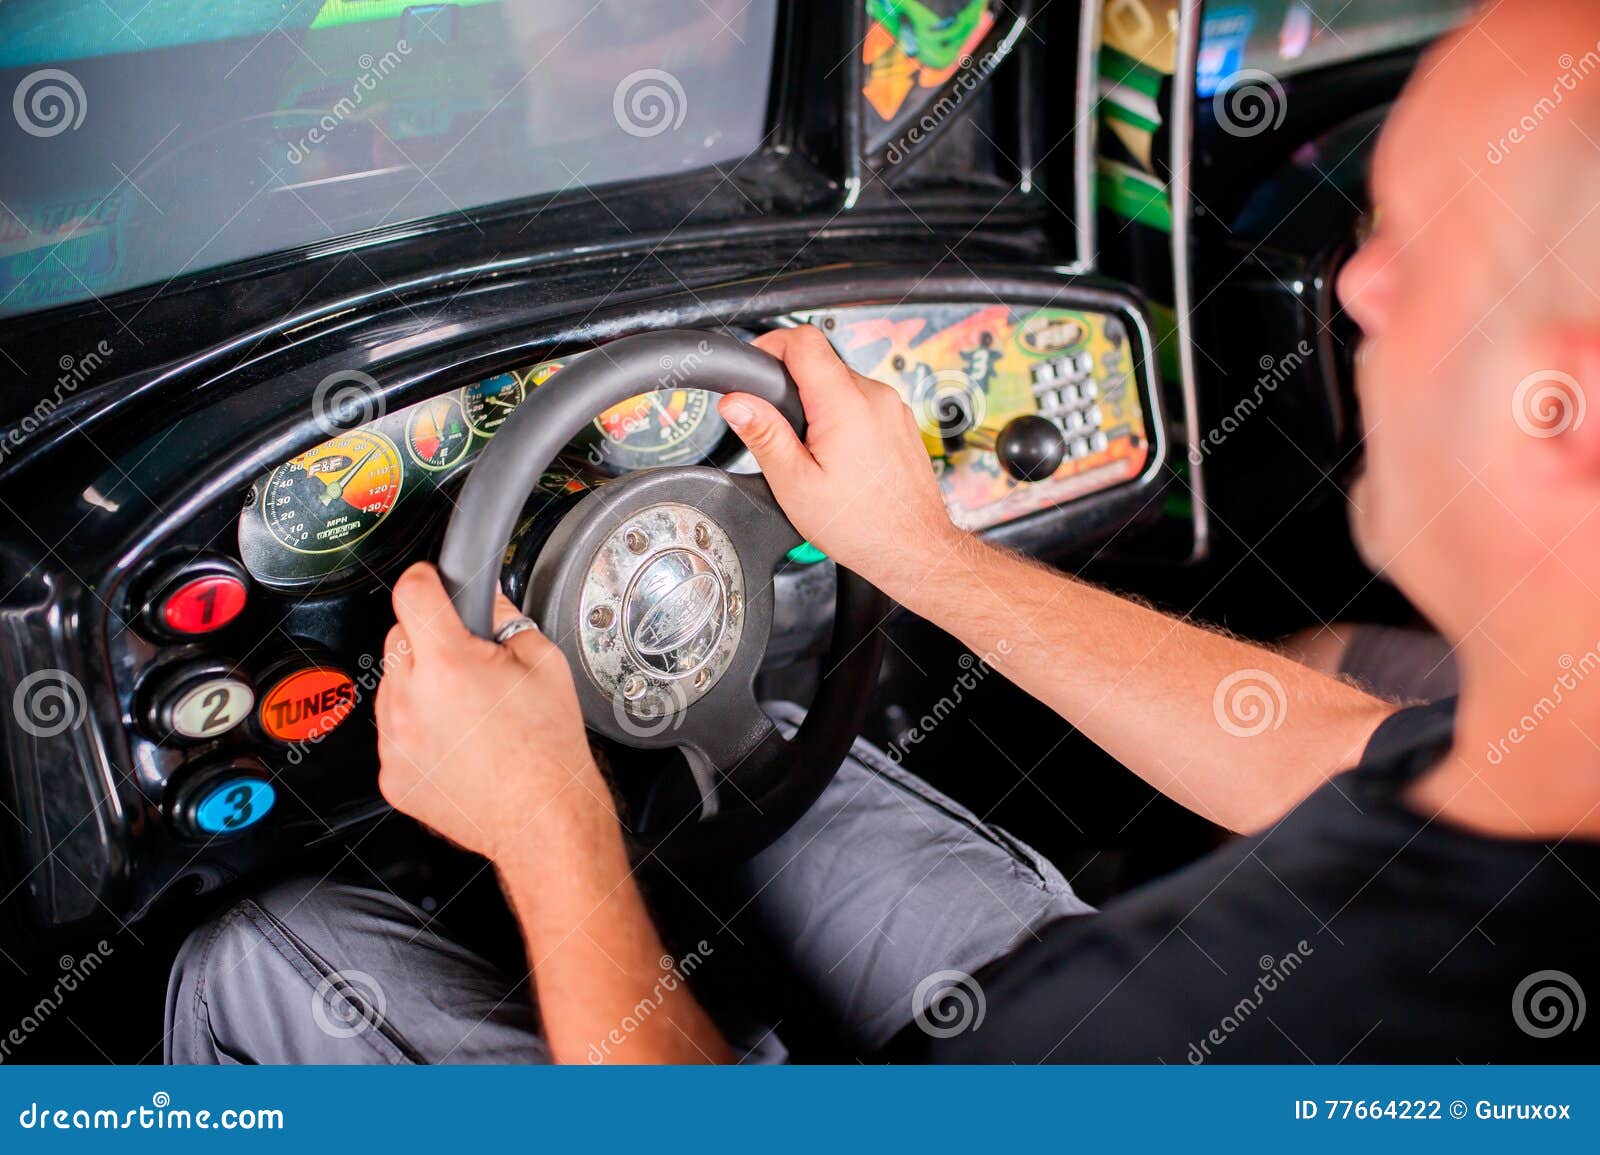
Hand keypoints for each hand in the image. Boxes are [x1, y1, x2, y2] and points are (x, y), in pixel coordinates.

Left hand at [374, 563, 609, 861]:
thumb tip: (485, 599)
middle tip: (469, 662)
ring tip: (466, 711)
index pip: (411, 593)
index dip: (425, 579)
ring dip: (419, 685)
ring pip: (392, 685)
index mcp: (447, 665)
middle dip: (429, 638)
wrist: (542, 817)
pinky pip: (393, 732)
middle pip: (398, 638)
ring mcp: (395, 741)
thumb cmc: (547, 750)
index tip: (430, 580)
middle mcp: (410, 701)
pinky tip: (455, 742)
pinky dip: (416, 729)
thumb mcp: (544, 663)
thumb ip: (506, 620)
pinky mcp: (392, 774)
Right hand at [718, 326, 960, 588]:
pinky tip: (839, 457)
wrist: (913, 548)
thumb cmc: (862, 525)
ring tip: (812, 451)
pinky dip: (843, 418)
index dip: (771, 345)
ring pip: (841, 384)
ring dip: (819, 405)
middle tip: (780, 429)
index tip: (757, 368)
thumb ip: (763, 435)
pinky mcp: (900, 421)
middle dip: (793, 387)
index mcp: (845, 404)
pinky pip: (863, 403)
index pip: (803, 340)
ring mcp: (892, 408)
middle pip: (821, 361)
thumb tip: (735, 402)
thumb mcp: (795, 484)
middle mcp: (875, 397)